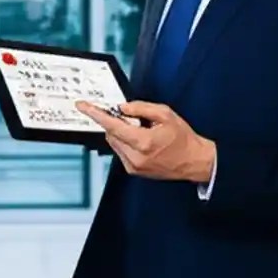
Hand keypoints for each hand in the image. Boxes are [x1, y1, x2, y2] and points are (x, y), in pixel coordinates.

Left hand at [75, 100, 215, 182]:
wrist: (194, 161)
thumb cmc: (183, 138)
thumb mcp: (165, 114)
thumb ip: (141, 108)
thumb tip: (121, 108)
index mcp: (143, 142)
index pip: (112, 126)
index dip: (96, 114)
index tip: (82, 106)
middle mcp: (135, 157)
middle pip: (111, 134)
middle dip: (115, 122)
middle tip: (130, 117)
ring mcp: (133, 166)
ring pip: (114, 143)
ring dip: (120, 133)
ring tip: (141, 131)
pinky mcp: (133, 171)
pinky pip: (120, 151)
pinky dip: (125, 142)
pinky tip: (141, 141)